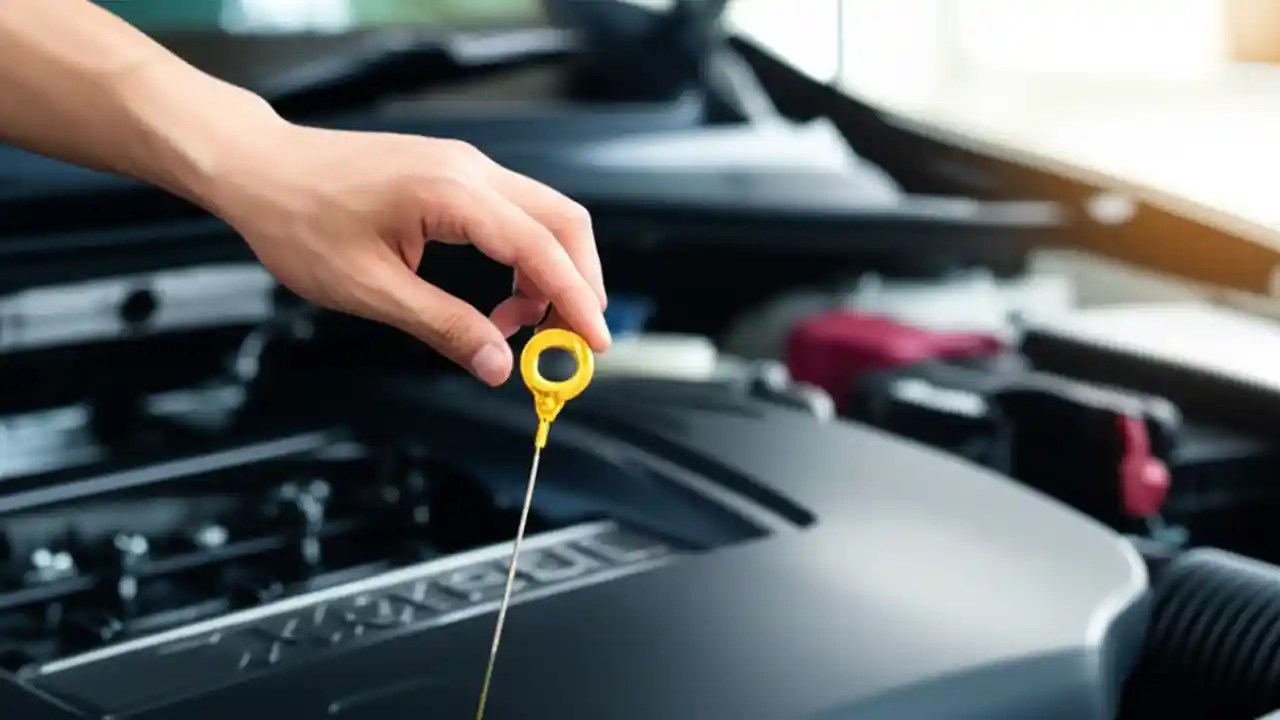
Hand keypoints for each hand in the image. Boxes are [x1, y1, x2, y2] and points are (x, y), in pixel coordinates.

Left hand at [200, 121, 609, 386]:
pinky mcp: (454, 173)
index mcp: (451, 194)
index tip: (593, 344)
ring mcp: (464, 166)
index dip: (576, 301)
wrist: (259, 169)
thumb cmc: (298, 219)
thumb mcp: (370, 291)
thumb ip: (444, 327)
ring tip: (524, 326)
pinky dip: (527, 256)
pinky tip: (503, 296)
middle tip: (570, 341)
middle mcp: (469, 170)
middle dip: (581, 284)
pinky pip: (515, 212)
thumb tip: (496, 364)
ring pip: (546, 215)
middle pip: (564, 223)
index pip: (541, 249)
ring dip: (553, 272)